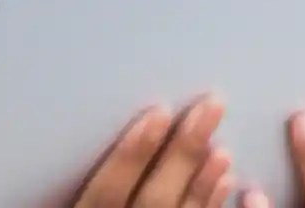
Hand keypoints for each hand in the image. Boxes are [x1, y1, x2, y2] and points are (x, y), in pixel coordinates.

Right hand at [74, 97, 234, 207]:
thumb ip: (77, 188)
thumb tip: (83, 135)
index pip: (106, 195)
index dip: (130, 156)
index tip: (158, 113)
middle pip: (154, 201)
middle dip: (182, 154)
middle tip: (209, 107)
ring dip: (203, 182)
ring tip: (222, 144)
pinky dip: (214, 206)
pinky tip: (227, 179)